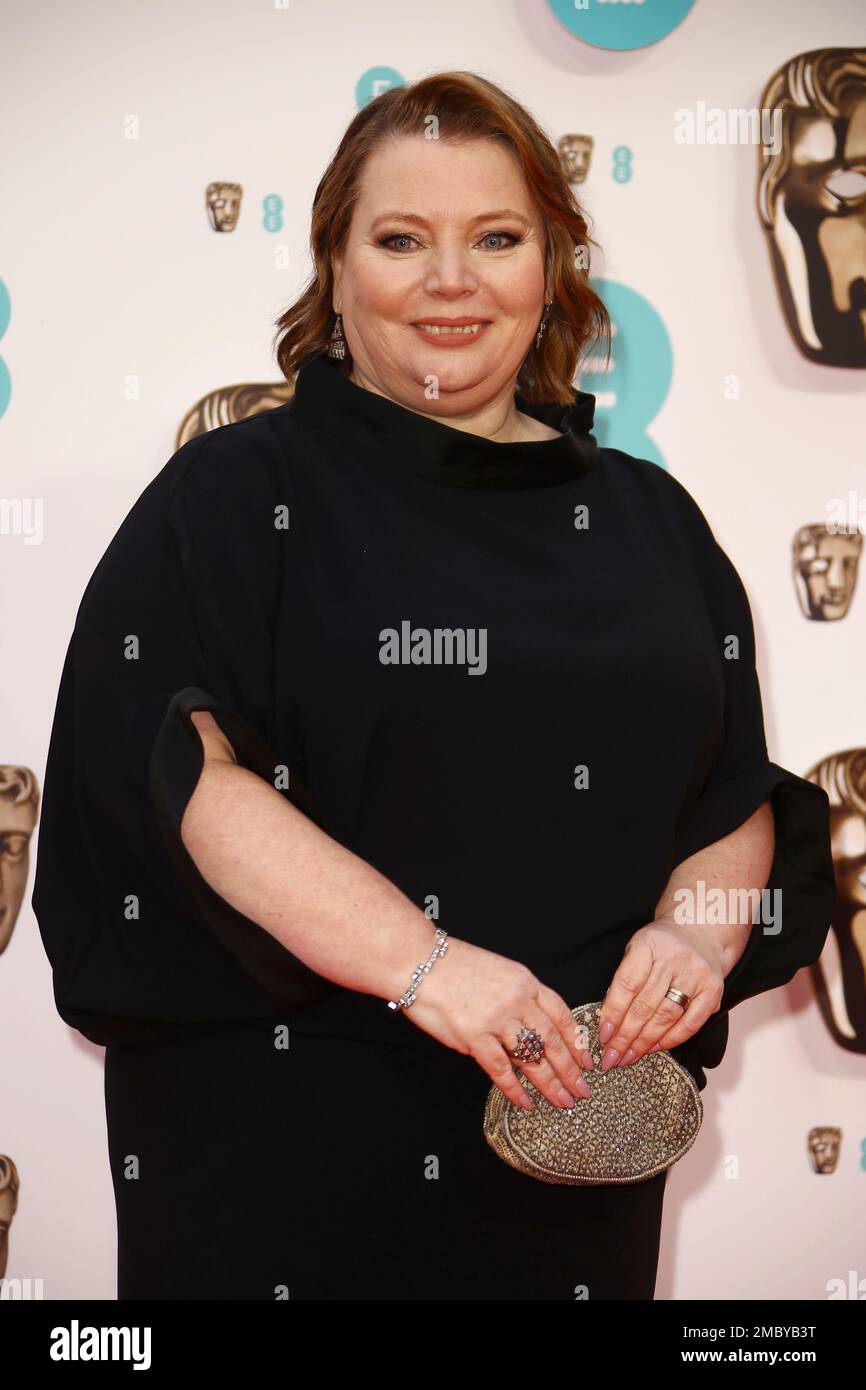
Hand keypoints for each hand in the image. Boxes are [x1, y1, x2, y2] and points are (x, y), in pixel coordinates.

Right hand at [401, 937, 592, 1109]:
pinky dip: (515, 1089)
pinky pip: (500, 1069)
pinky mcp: (474, 1035)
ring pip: (533, 1057)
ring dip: (550, 1083)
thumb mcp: (498, 971)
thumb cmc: (454, 965)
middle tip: (583, 1091)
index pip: (561, 1014)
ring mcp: (496, 1018)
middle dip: (571, 1069)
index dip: (576, 1041)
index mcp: (525, 981)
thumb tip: (530, 1031)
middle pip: (552, 1040)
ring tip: (563, 1101)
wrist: (420, 960)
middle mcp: (517, 1000)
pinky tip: (525, 1102)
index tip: (587, 1060)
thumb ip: (517, 998)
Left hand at [596, 915, 725, 1069]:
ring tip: (627, 1057)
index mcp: (648, 944)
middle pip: (645, 1005)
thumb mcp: (637, 948)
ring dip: (644, 1042)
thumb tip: (609, 1020)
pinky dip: (671, 1039)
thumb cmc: (661, 945)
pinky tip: (654, 1049)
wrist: (700, 931)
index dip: (613, 1013)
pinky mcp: (713, 991)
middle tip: (611, 1057)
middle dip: (625, 1036)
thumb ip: (624, 978)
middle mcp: (674, 959)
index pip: (627, 984)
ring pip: (666, 1017)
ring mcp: (696, 975)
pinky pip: (690, 1023)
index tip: (603, 1036)